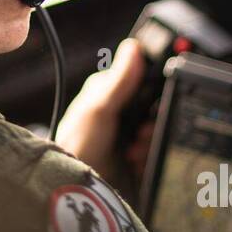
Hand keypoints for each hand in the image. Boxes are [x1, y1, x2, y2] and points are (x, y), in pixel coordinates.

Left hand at [55, 38, 153, 186]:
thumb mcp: (99, 108)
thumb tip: (134, 48)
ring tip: (133, 152)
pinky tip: (135, 162)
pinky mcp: (133, 154)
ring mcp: (127, 132)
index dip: (155, 93)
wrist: (75, 183)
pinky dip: (148, 158)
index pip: (145, 81)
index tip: (154, 106)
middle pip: (155, 108)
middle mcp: (120, 109)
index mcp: (111, 90)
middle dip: (153, 123)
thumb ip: (119, 80)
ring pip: (157, 131)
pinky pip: (154, 151)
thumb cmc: (78, 143)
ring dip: (149, 143)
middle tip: (141, 133)